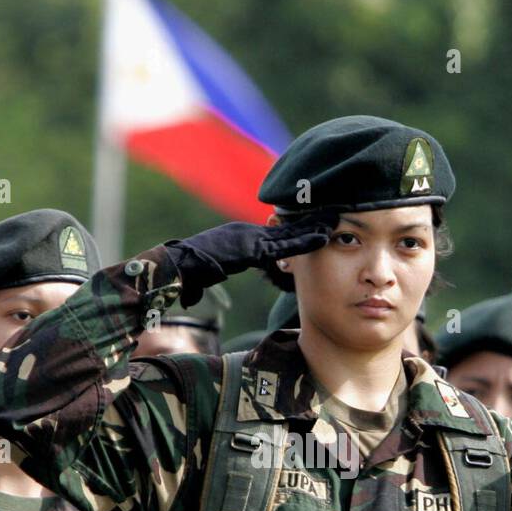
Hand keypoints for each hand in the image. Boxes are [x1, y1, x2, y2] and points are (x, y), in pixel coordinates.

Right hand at [164, 212, 338, 306]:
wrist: (177, 265)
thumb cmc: (183, 273)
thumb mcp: (197, 277)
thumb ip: (203, 282)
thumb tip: (192, 296)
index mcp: (238, 239)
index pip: (270, 235)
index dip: (291, 231)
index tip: (309, 226)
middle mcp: (247, 233)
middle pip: (283, 229)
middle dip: (307, 223)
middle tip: (331, 214)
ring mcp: (250, 238)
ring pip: (288, 233)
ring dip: (312, 228)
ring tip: (334, 222)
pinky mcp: (253, 247)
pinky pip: (283, 245)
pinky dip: (303, 242)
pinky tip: (321, 239)